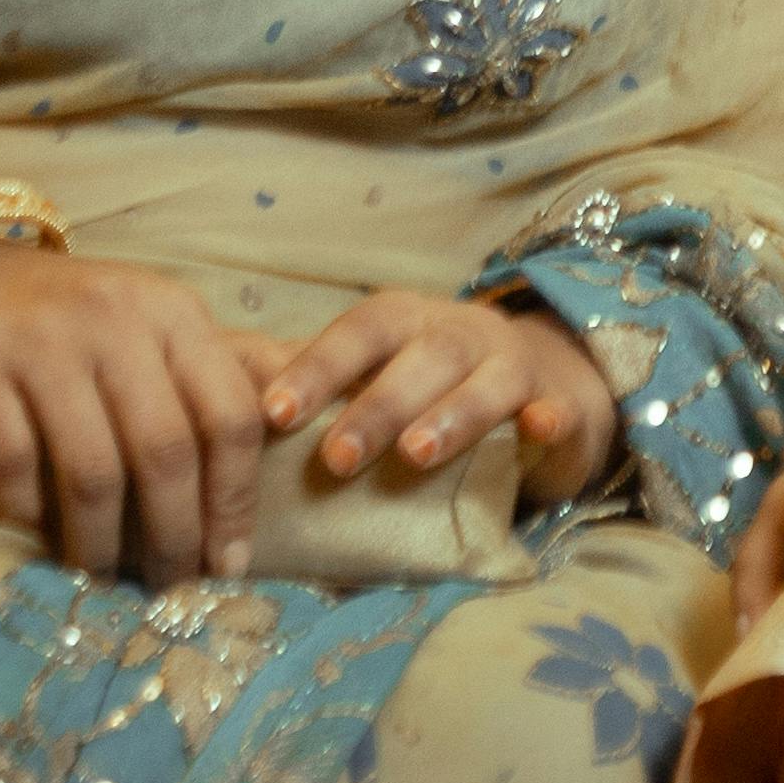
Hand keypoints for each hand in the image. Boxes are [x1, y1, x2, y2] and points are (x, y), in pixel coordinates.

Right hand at [0, 243, 278, 585]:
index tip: (230, 564)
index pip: (230, 414)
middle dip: (175, 537)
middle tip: (170, 590)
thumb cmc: (67, 319)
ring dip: (102, 545)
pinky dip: (30, 519)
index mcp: (172, 311)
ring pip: (92, 469)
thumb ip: (221, 371)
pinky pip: (12, 464)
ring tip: (104, 582)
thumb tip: (305, 423)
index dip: (236, 499)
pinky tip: (38, 543)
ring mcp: (40, 336)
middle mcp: (114, 315)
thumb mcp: (153, 326)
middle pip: (166, 450)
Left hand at [261, 289, 615, 513]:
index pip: (359, 331)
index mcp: (406, 324)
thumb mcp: (378, 374)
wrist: (548, 382)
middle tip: (336, 458)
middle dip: (378, 405)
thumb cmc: (435, 386)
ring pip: (488, 380)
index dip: (318, 367)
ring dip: (452, 413)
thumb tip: (220, 401)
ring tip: (415, 455)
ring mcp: (516, 366)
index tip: (273, 415)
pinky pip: (560, 408)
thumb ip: (316, 387)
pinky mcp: (563, 406)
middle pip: (421, 357)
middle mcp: (461, 334)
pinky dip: (550, 419)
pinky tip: (537, 431)